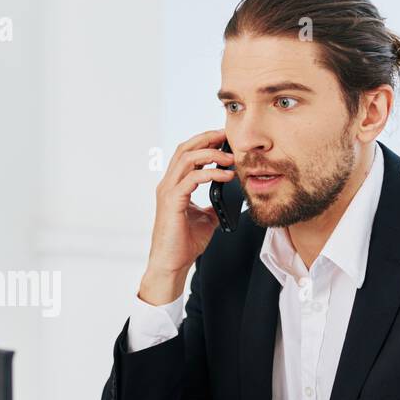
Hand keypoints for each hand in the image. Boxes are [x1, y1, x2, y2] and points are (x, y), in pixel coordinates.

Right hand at [139, 129, 235, 304]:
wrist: (172, 263)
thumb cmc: (184, 244)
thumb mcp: (206, 218)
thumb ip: (214, 204)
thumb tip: (231, 198)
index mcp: (174, 185)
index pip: (187, 154)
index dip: (204, 142)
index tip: (224, 139)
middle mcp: (168, 184)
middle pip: (185, 148)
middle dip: (207, 139)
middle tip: (227, 136)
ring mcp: (168, 191)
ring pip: (187, 158)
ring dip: (211, 154)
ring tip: (230, 158)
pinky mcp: (172, 201)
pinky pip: (193, 178)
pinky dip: (212, 174)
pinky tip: (226, 176)